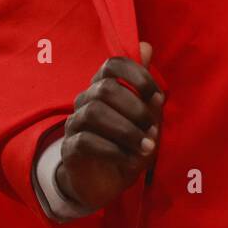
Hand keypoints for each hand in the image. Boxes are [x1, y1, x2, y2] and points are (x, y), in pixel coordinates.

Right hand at [55, 42, 163, 210]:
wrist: (106, 181)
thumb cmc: (129, 142)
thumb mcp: (145, 117)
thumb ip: (146, 87)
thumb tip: (146, 46)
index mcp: (105, 86)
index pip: (113, 65)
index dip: (137, 75)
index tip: (158, 97)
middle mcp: (86, 99)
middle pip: (105, 89)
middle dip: (135, 108)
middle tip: (154, 130)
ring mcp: (75, 123)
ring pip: (94, 113)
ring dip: (126, 131)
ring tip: (146, 147)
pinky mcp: (70, 148)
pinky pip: (85, 141)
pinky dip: (113, 149)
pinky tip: (129, 159)